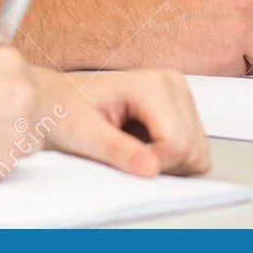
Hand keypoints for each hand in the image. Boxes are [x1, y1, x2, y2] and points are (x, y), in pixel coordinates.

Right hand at [0, 45, 37, 180]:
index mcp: (9, 60)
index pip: (22, 78)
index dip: (2, 91)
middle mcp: (24, 92)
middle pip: (31, 107)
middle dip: (9, 116)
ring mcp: (19, 129)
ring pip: (27, 139)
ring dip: (5, 140)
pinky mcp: (5, 163)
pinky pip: (9, 164)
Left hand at [34, 68, 209, 176]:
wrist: (55, 98)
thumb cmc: (63, 110)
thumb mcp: (82, 133)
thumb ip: (117, 150)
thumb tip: (151, 169)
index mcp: (153, 84)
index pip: (178, 143)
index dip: (154, 166)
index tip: (125, 165)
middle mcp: (172, 83)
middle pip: (192, 150)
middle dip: (161, 166)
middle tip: (124, 158)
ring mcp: (179, 94)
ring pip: (196, 152)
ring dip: (166, 163)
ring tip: (131, 149)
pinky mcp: (181, 108)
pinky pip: (192, 150)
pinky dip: (169, 159)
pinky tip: (141, 146)